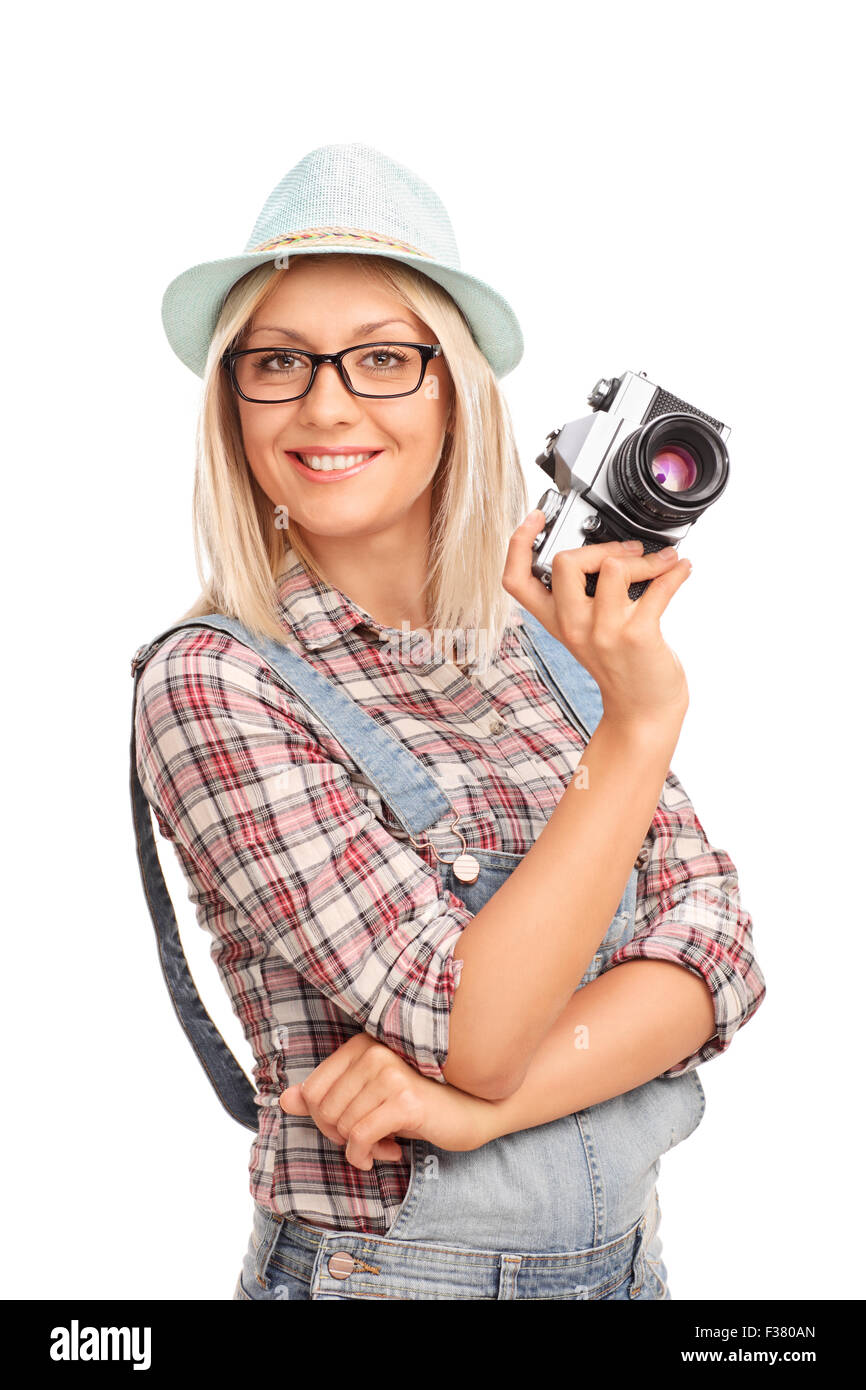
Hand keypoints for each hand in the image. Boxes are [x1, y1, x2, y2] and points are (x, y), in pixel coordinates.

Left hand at [278, 1032, 491, 1169]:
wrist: (473, 1109)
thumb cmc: (420, 1102)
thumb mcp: (369, 1098)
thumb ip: (326, 1096)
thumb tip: (284, 1100)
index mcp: (362, 1044)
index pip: (313, 1090)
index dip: (324, 1120)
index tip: (349, 1128)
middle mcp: (374, 1051)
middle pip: (323, 1110)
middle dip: (341, 1136)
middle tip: (369, 1141)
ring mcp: (390, 1072)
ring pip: (341, 1126)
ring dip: (360, 1148)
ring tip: (385, 1144)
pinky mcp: (405, 1099)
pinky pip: (359, 1138)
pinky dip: (365, 1155)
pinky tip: (391, 1152)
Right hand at [503, 512, 691, 726]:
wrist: (642, 711)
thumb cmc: (620, 668)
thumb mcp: (587, 633)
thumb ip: (583, 598)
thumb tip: (610, 550)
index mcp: (556, 621)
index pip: (516, 580)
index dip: (518, 542)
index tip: (537, 516)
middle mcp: (573, 625)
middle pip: (565, 562)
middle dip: (600, 546)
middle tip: (626, 553)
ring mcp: (603, 632)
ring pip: (612, 568)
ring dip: (645, 559)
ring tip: (661, 561)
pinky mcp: (637, 635)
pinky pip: (658, 587)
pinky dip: (675, 573)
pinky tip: (682, 570)